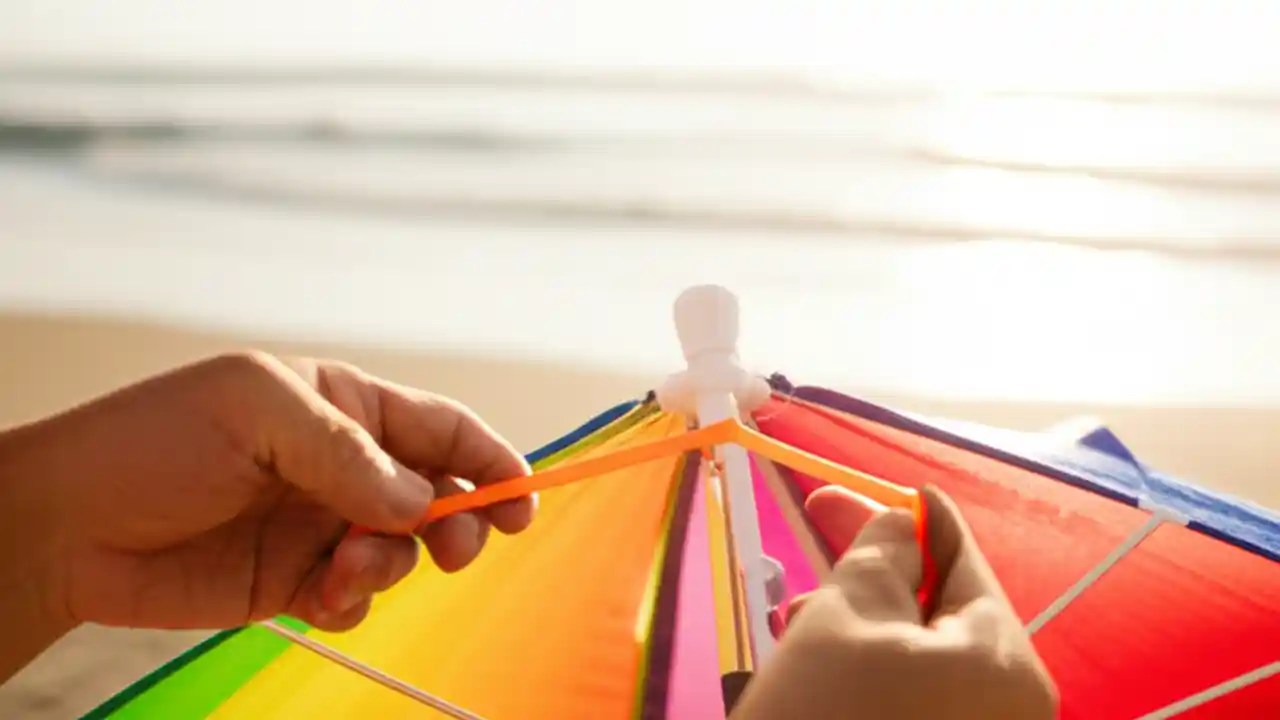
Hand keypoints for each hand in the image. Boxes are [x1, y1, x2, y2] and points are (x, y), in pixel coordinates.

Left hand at [0, 352, 532, 680]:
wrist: (65, 527)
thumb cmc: (154, 441)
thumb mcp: (257, 412)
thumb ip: (349, 454)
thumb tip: (422, 501)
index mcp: (341, 405)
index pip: (440, 427)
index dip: (490, 459)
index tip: (522, 502)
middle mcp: (342, 464)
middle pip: (439, 492)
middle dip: (458, 521)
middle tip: (453, 548)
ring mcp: (320, 523)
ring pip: (401, 550)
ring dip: (391, 564)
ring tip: (340, 568)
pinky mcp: (294, 580)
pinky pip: (357, 594)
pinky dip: (353, 599)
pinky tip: (316, 596)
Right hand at [732, 486, 1057, 718]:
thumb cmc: (825, 718)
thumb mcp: (841, 621)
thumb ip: (881, 556)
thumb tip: (906, 523)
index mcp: (1005, 659)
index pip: (960, 556)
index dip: (909, 513)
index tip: (876, 488)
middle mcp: (1015, 708)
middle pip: (943, 610)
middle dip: (874, 571)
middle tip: (814, 534)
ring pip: (925, 660)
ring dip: (864, 625)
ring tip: (799, 616)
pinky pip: (919, 703)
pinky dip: (874, 674)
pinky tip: (822, 668)